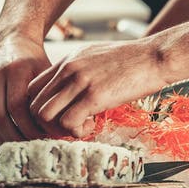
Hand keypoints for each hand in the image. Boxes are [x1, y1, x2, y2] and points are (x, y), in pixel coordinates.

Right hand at [0, 33, 52, 143]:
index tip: (40, 136)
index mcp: (14, 69)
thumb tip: (58, 123)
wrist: (11, 38)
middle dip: (14, 137)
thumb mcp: (45, 69)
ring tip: (18, 146)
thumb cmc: (31, 56)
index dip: (28, 126)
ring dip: (1, 138)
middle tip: (29, 147)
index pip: (17, 106)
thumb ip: (48, 94)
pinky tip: (6, 137)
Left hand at [28, 40, 166, 137]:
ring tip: (80, 126)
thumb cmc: (131, 59)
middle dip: (47, 123)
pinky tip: (93, 125)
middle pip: (34, 104)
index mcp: (68, 60)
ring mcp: (79, 82)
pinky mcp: (94, 96)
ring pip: (45, 115)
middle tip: (68, 126)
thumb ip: (80, 70)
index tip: (58, 116)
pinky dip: (76, 132)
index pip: (33, 89)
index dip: (42, 108)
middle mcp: (68, 69)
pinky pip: (68, 123)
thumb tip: (74, 90)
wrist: (155, 55)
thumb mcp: (97, 56)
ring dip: (58, 129)